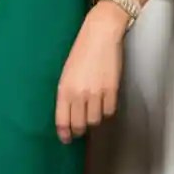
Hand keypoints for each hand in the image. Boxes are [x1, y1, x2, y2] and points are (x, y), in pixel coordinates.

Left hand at [55, 3, 128, 143]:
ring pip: (95, 120)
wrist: (100, 34)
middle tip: (80, 129)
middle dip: (79, 130)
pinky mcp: (112, 90)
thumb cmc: (81, 50)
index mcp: (64, 88)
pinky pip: (109, 112)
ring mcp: (96, 93)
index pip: (62, 119)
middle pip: (79, 125)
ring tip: (93, 110)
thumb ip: (67, 93)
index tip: (66, 139)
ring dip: (93, 119)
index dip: (64, 133)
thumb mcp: (67, 72)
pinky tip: (103, 103)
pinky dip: (106, 110)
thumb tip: (69, 113)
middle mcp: (79, 93)